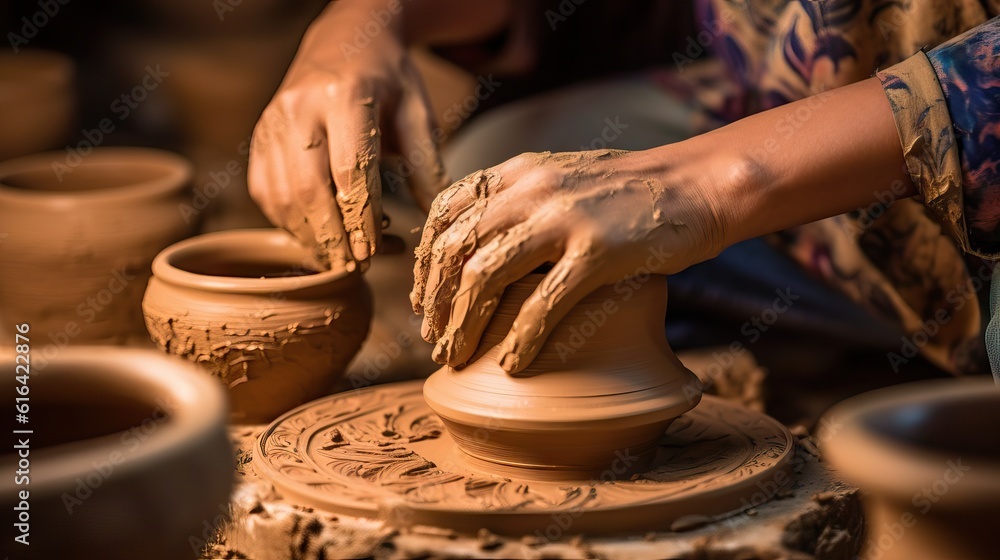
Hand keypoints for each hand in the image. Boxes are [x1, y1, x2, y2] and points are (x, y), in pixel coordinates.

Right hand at [248, 1, 447, 272]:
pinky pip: (264, 192)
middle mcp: (299, 107)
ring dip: (309, 238)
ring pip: (280, 196)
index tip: (374, 253)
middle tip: (355, 269)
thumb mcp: (418, 110)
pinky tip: (318, 236)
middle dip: (331, 238)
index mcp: (345, 95)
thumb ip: (427, 165)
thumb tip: (434, 220)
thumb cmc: (388, 79)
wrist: (344, 39)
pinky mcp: (258, 138)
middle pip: (308, 189)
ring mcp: (271, 122)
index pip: (349, 171)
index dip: (360, 219)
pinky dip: (288, 223)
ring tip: (341, 259)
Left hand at [411, 148, 734, 373]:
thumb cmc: (631, 191)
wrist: (699, 183)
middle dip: (434, 301)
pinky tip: (514, 366)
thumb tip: (480, 245)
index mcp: (519, 172)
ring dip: (462, 324)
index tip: (424, 299)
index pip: (445, 212)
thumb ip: (522, 201)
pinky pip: (544, 303)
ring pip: (484, 276)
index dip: (425, 261)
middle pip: (454, 248)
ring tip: (455, 356)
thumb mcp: (564, 178)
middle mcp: (532, 190)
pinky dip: (521, 339)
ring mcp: (564, 219)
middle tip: (433, 339)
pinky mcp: (599, 251)